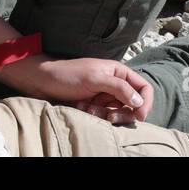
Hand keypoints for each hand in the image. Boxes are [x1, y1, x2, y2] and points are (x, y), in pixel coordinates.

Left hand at [0, 55, 152, 124]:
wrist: (42, 81)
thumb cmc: (67, 74)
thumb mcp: (94, 78)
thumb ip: (119, 88)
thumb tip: (139, 102)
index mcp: (118, 72)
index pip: (144, 88)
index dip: (145, 102)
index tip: (140, 116)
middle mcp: (115, 83)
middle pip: (134, 105)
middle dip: (121, 113)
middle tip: (108, 116)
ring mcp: (105, 95)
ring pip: (119, 113)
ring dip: (105, 115)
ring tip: (88, 108)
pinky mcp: (95, 105)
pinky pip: (105, 117)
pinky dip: (96, 116)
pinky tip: (82, 108)